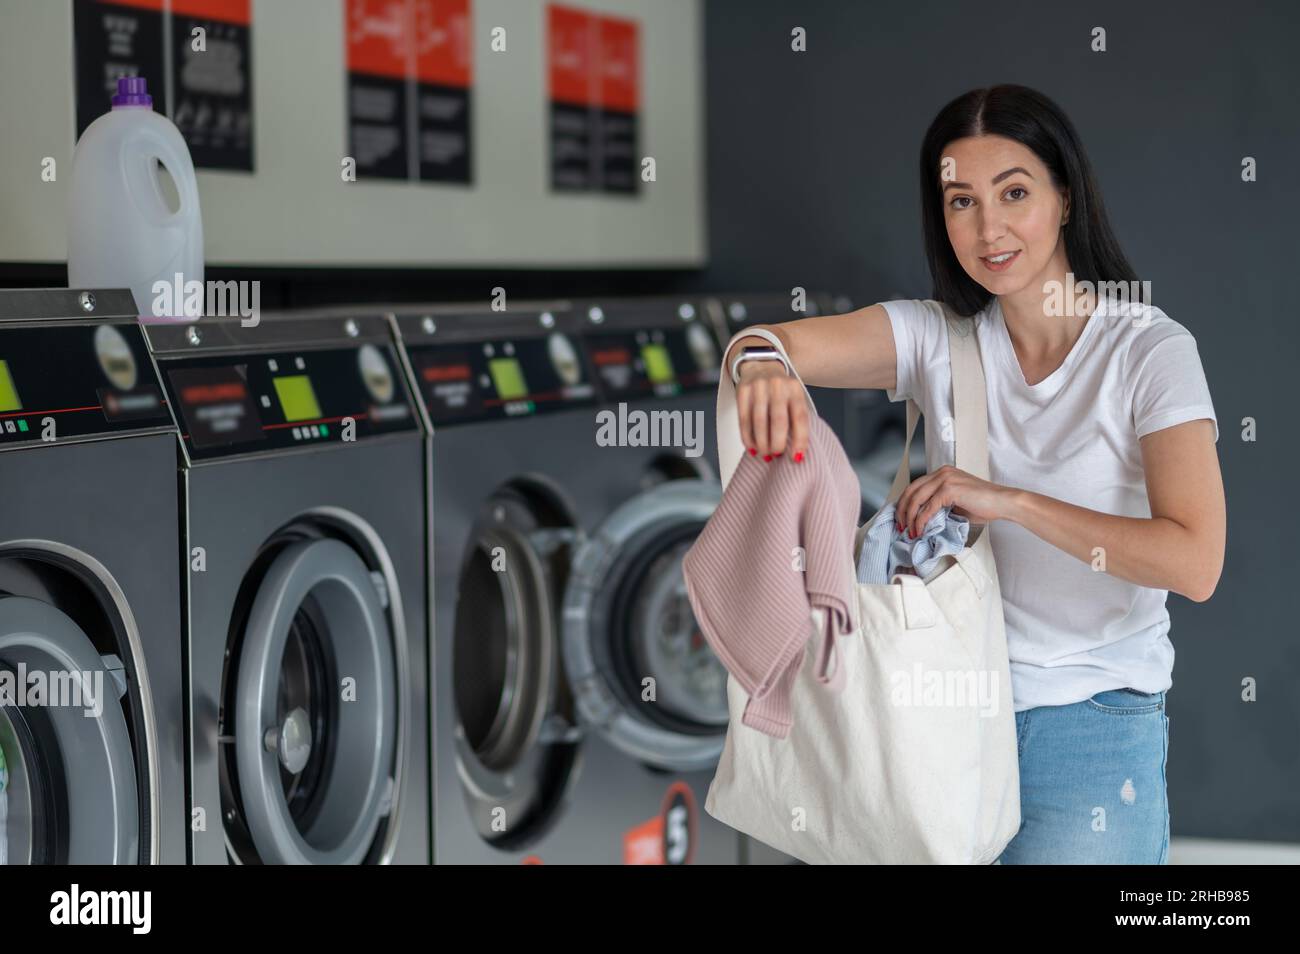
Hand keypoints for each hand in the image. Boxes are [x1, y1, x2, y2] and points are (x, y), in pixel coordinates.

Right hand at [736, 361, 808, 461]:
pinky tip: (752, 447)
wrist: (760, 363)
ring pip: (759, 422)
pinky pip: (743, 419)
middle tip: (776, 455)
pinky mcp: (743, 391)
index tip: (797, 458)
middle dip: (777, 443)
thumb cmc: (781, 390)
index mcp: (795, 389)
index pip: (800, 417)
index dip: (800, 439)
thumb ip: (796, 419)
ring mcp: (759, 387)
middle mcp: (778, 386)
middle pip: (778, 420)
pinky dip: (747, 437)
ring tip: (765, 454)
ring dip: (762, 443)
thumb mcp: (793, 397)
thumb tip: (797, 452)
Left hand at [894, 465, 1013, 538]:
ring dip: (910, 518)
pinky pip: (928, 508)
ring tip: (909, 531)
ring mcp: (945, 479)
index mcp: (943, 473)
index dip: (905, 503)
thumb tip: (922, 519)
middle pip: (911, 491)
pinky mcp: (949, 489)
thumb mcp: (955, 503)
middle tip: (900, 526)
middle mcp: (942, 472)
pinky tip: (921, 530)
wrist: (1003, 502)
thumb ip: (939, 505)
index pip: (915, 486)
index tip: (902, 518)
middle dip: (902, 510)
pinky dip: (921, 521)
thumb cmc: (984, 504)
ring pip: (916, 499)